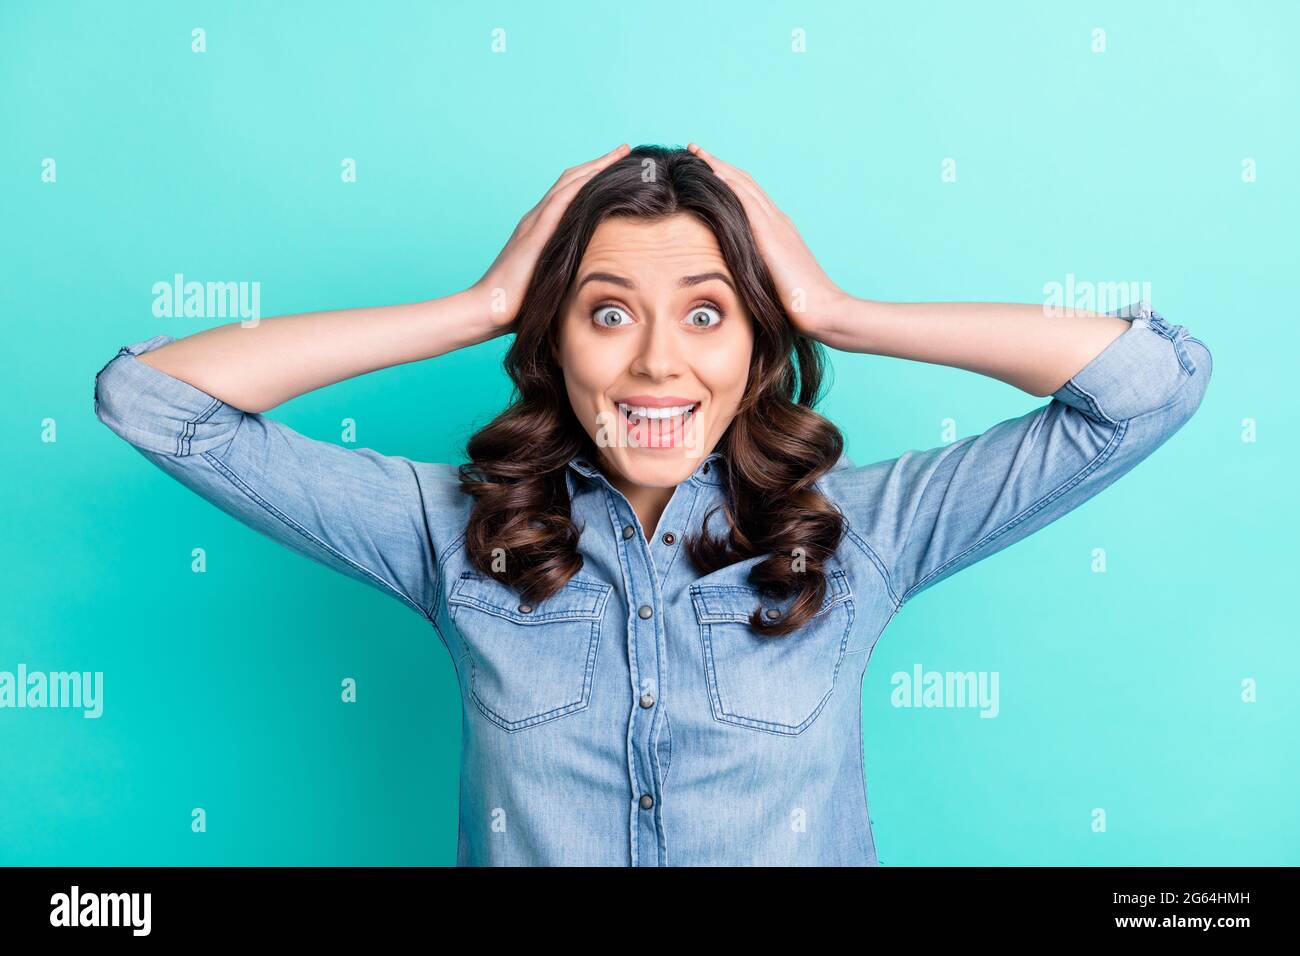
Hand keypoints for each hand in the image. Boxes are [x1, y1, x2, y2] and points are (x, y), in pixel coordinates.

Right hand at [471, 144, 630, 332]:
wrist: (487, 310)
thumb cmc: (518, 308)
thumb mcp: (554, 286)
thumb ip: (571, 276)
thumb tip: (597, 285)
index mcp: (541, 230)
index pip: (571, 195)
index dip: (594, 179)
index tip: (619, 170)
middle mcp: (537, 219)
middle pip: (572, 181)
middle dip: (599, 164)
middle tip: (625, 151)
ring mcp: (534, 223)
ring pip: (569, 184)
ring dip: (595, 166)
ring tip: (620, 154)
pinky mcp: (535, 233)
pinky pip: (560, 200)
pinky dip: (581, 184)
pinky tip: (599, 173)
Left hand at [687, 143, 850, 341]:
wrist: (824, 310)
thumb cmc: (799, 306)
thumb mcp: (769, 284)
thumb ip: (753, 273)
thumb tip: (730, 279)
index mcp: (777, 232)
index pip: (749, 198)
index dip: (728, 181)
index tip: (706, 170)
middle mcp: (778, 222)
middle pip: (745, 183)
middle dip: (719, 165)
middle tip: (695, 150)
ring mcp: (776, 226)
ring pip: (744, 185)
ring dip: (720, 167)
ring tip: (697, 152)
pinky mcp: (772, 236)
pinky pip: (747, 201)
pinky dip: (730, 183)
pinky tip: (713, 172)